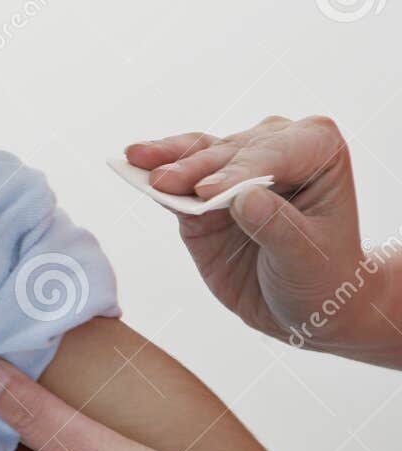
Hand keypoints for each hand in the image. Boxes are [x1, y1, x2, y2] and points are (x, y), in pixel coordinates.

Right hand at [125, 117, 397, 362]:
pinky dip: (153, 172)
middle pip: (229, 152)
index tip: (210, 194)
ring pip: (198, 155)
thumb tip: (243, 197)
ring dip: (168, 162)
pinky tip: (131, 167)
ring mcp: (235, 166)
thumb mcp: (307, 259)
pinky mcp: (201, 190)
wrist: (300, 304)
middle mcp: (275, 147)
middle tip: (164, 184)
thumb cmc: (320, 278)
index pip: (275, 152)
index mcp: (316, 150)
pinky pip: (176, 178)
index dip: (242, 170)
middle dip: (197, 168)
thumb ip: (277, 226)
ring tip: (140, 167)